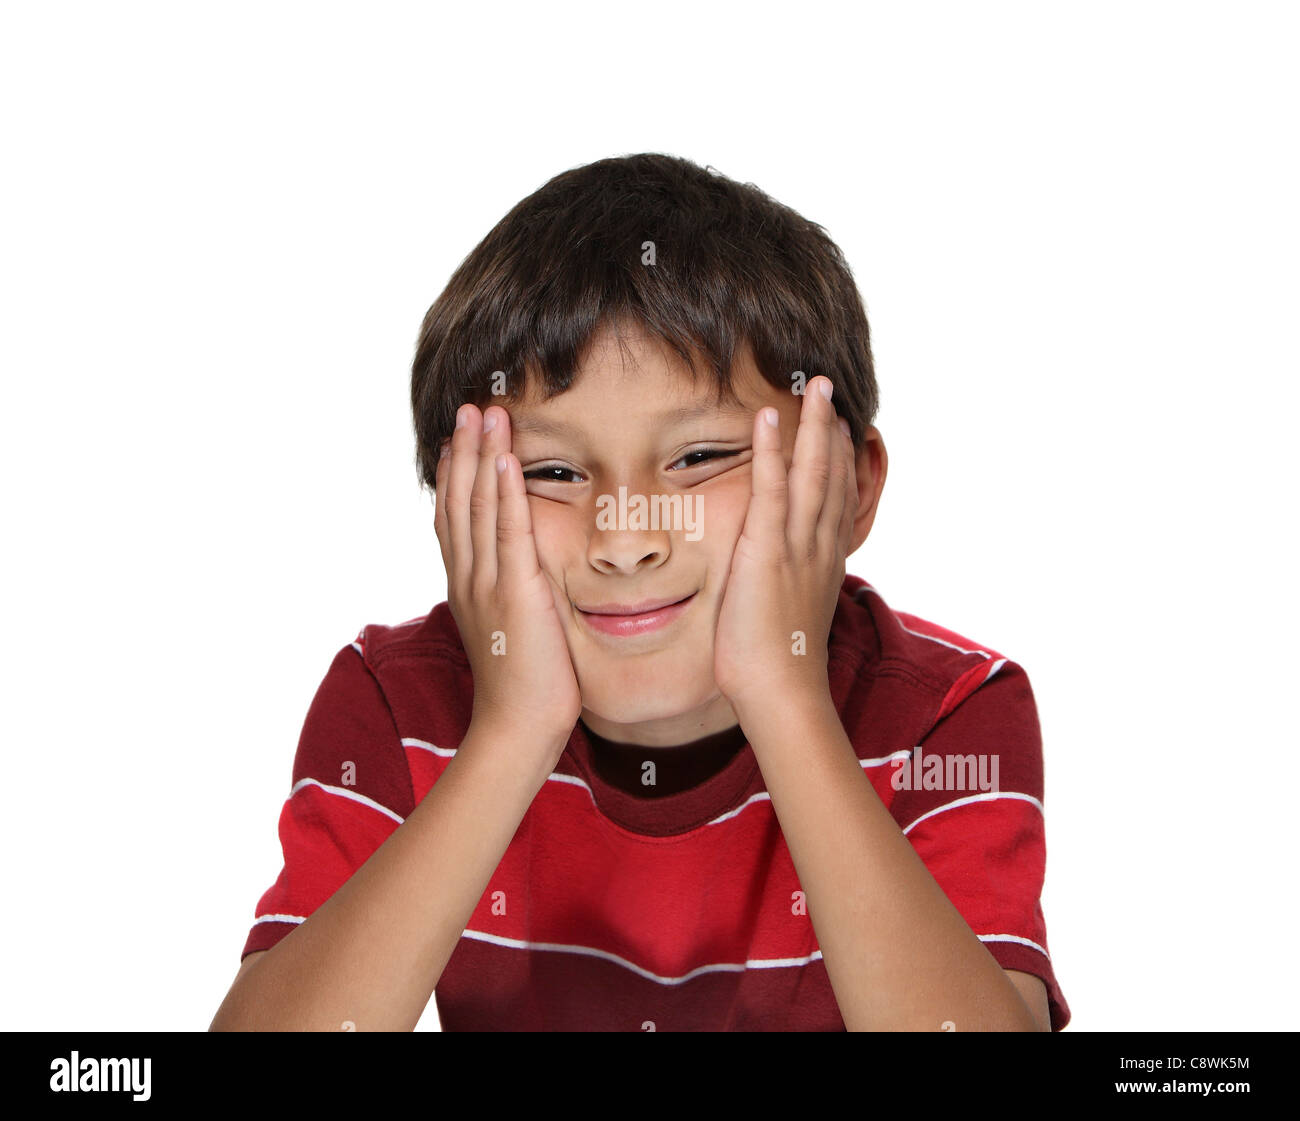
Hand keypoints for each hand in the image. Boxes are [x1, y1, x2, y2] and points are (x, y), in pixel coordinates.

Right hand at [434, 402, 582, 761]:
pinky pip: (509, 530)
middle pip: (459, 500)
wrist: (517, 727)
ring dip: (482, 455)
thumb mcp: (509, 630)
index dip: (455, 474)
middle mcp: (469, 577)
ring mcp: (488, 583)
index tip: (460, 438)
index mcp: (467, 585)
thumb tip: (521, 578)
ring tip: (485, 413)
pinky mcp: (516, 592)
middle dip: (464, 450)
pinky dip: (506, 490)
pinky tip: (506, 458)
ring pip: (479, 506)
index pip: (454, 518)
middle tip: (468, 406)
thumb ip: (510, 596)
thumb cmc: (524, 685)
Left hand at [713, 376, 856, 714]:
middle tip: (833, 389)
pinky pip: (773, 490)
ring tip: (813, 387)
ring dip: (813, 426)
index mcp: (825, 563)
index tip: (842, 428)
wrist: (781, 693)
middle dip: (833, 429)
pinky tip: (769, 418)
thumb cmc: (777, 667)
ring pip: (813, 473)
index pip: (839, 500)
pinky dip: (773, 451)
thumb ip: (790, 590)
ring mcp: (798, 547)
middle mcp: (820, 548)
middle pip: (834, 476)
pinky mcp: (769, 551)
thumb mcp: (790, 618)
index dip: (842, 460)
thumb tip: (781, 584)